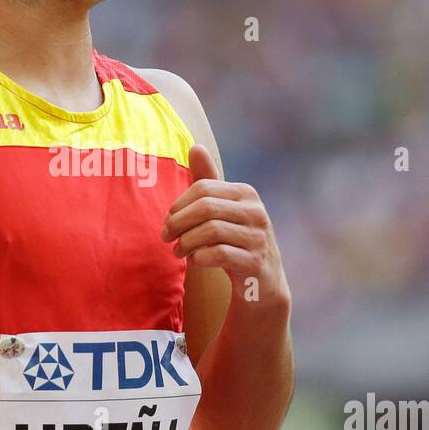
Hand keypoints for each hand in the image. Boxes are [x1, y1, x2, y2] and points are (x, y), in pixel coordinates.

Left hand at [160, 145, 288, 305]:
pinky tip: (195, 261)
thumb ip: (208, 181)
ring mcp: (259, 238)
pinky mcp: (256, 262)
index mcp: (246, 194)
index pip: (203, 188)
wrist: (262, 282)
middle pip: (205, 208)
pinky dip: (199, 258)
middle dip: (178, 223)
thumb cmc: (236, 240)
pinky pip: (219, 254)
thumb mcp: (223, 210)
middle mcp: (256, 212)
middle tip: (165, 237)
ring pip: (211, 231)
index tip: (167, 220)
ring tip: (178, 251)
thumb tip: (195, 147)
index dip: (179, 204)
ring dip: (186, 243)